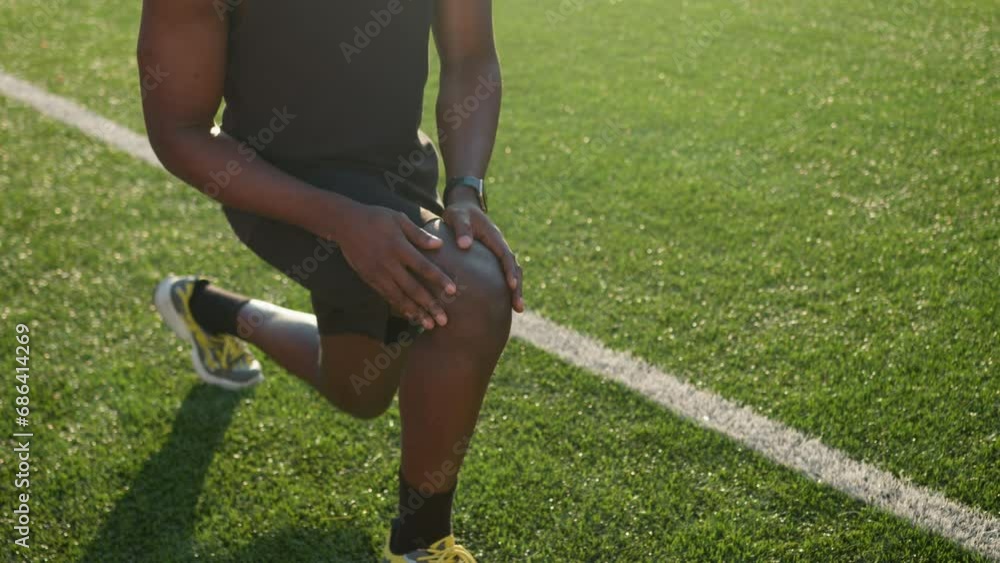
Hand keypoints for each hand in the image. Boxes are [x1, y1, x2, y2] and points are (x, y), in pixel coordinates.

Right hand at [336, 204, 457, 329]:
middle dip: (429, 305)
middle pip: (412, 288)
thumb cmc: (376, 218)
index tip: (453, 291)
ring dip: (415, 312)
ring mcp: (377, 273)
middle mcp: (388, 263)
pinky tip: (410, 316)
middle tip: (444, 320)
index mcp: (398, 247)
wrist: (344, 224)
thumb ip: (419, 234)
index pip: (423, 266)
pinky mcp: (369, 279)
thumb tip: (439, 245)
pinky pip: (387, 296)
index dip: (438, 279)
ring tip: (429, 325)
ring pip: (399, 297)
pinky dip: (399, 307)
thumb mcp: (398, 219)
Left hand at [443, 198, 523, 312]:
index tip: (511, 286)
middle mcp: (499, 246)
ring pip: (512, 272)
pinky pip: (502, 275)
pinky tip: (504, 304)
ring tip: (517, 310)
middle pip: (514, 267)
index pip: (505, 256)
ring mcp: (497, 254)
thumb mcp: (456, 216)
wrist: (463, 209)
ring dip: (516, 290)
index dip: (509, 270)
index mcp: (493, 237)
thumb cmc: (459, 213)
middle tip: (519, 307)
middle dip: (518, 287)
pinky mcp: (493, 260)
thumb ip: (460, 228)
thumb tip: (465, 245)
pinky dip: (506, 288)